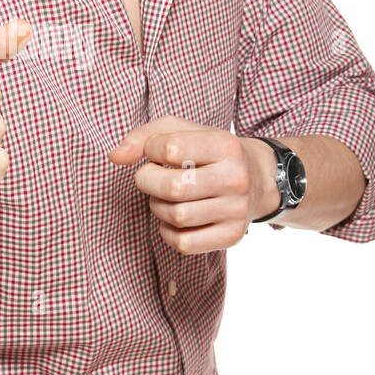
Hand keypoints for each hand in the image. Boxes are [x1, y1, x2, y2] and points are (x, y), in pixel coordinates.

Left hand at [108, 116, 278, 253]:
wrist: (258, 178)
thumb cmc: (208, 152)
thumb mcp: (182, 131)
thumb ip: (143, 137)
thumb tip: (115, 157)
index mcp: (225, 145)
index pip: (171, 148)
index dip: (150, 150)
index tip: (154, 153)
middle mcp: (236, 178)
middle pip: (173, 187)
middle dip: (147, 182)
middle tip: (150, 178)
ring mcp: (236, 210)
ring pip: (177, 216)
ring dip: (158, 207)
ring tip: (165, 197)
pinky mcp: (232, 235)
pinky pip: (184, 243)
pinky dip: (168, 232)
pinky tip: (173, 219)